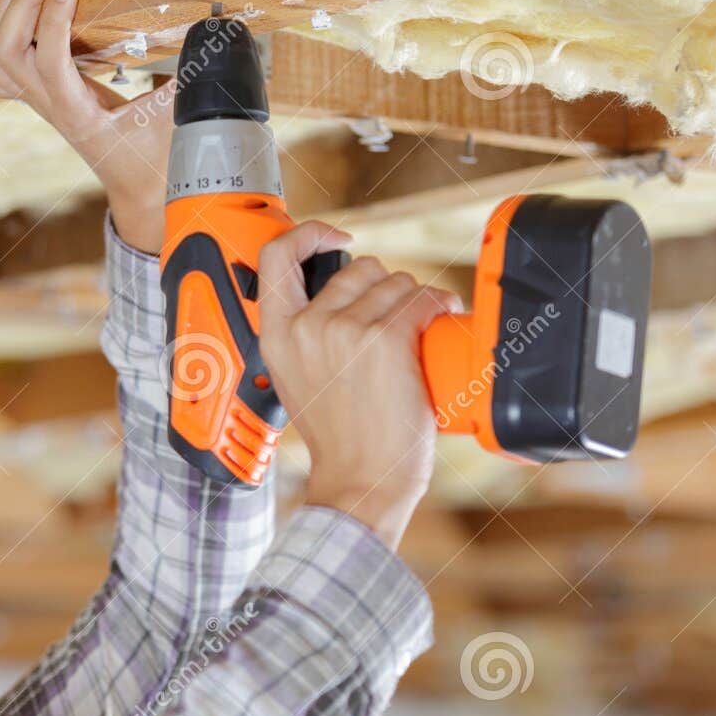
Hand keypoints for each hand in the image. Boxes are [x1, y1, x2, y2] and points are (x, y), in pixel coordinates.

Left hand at [0, 0, 172, 252]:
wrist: (139, 191)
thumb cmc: (160, 157)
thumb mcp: (183, 119)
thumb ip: (196, 77)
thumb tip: (216, 30)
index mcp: (82, 114)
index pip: (50, 64)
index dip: (53, 22)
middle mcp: (50, 108)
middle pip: (8, 54)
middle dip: (21, 4)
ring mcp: (37, 103)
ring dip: (1, 15)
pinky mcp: (35, 98)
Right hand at [258, 223, 462, 548]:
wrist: (361, 480)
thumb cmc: (341, 441)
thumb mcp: (302, 380)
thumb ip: (308, 335)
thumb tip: (347, 296)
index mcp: (277, 335)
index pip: (277, 256)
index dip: (309, 235)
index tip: (336, 238)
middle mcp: (305, 326)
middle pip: (358, 267)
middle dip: (385, 287)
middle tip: (395, 321)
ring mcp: (344, 330)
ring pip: (396, 282)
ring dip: (415, 301)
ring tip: (416, 335)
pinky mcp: (385, 339)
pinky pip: (422, 300)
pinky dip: (439, 307)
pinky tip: (437, 326)